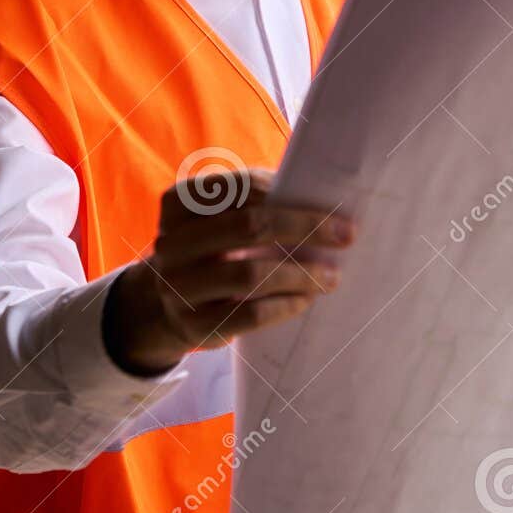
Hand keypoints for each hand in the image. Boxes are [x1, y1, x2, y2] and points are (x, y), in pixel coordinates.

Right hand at [103, 168, 356, 375]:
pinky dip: (284, 305)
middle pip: (248, 225)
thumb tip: (323, 197)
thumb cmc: (210, 250)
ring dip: (300, 273)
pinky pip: (247, 314)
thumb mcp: (217, 220)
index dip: (287, 194)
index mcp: (179, 203)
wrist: (166, 304)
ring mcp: (177, 286)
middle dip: (305, 228)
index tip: (334, 208)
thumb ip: (254, 203)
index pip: (238, 187)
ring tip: (330, 277)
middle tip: (346, 236)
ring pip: (248, 273)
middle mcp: (172, 243)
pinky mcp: (192, 325)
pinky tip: (305, 300)